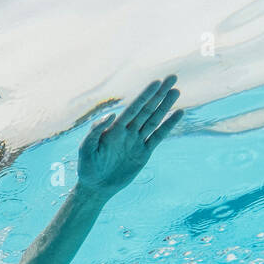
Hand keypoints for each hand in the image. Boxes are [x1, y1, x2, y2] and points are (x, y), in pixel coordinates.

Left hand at [77, 75, 181, 198]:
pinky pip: (158, 136)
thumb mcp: (86, 148)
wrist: (96, 186)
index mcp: (114, 128)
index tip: (156, 83)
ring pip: (154, 120)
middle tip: (172, 77)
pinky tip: (178, 113)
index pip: (133, 108)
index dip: (145, 95)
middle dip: (159, 94)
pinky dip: (168, 125)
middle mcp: (127, 131)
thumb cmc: (87, 166)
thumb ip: (96, 130)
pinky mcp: (144, 152)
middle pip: (146, 109)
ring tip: (176, 91)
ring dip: (165, 106)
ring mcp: (136, 141)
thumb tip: (112, 114)